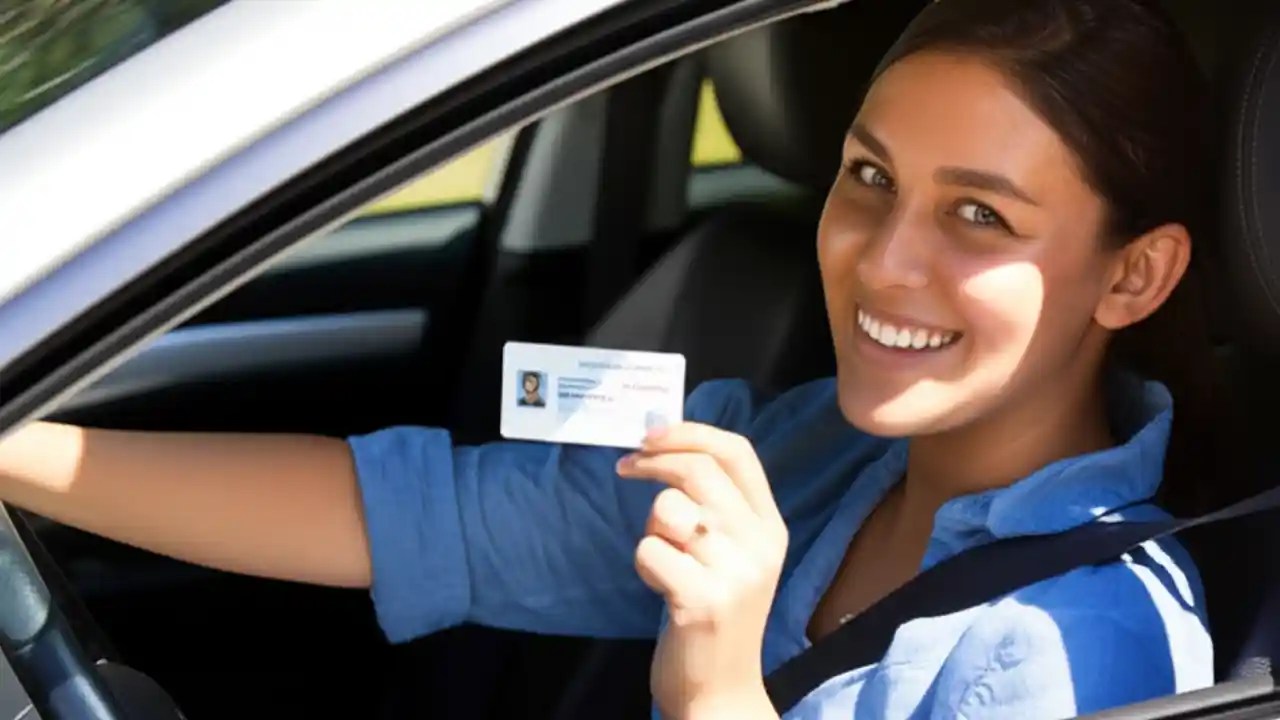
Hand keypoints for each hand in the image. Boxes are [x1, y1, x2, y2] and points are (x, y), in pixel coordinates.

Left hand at [616, 423, 786, 718]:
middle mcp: (761, 546)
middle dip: (653, 461)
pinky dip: (643, 564)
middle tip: (625, 466)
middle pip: (699, 470)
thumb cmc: (715, 614)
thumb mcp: (734, 555)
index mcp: (771, 527)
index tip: (651, 434)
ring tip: (666, 560)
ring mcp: (735, 574)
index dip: (690, 433)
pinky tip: (660, 588)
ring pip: (668, 510)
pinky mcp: (702, 601)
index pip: (738, 452)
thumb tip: (664, 441)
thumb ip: (714, 505)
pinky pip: (649, 550)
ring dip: (651, 528)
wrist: (721, 692)